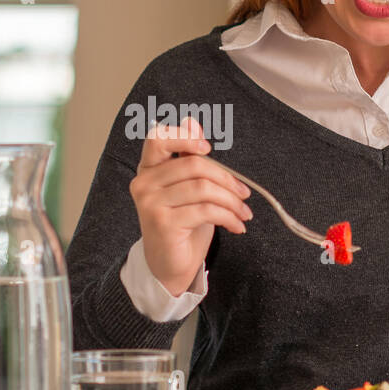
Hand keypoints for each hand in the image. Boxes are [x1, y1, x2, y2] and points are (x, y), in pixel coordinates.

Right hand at [130, 117, 252, 296]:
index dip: (184, 137)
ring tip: (243, 213)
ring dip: (232, 201)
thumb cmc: (182, 224)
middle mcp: (144, 183)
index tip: (208, 149)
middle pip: (194, 165)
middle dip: (227, 179)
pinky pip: (205, 210)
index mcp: (149, 169)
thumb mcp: (189, 188)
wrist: (169, 265)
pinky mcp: (163, 223)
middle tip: (244, 194)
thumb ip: (190, 158)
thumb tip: (193, 124)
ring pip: (203, 188)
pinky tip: (236, 225)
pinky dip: (228, 217)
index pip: (158, 138)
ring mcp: (150, 203)